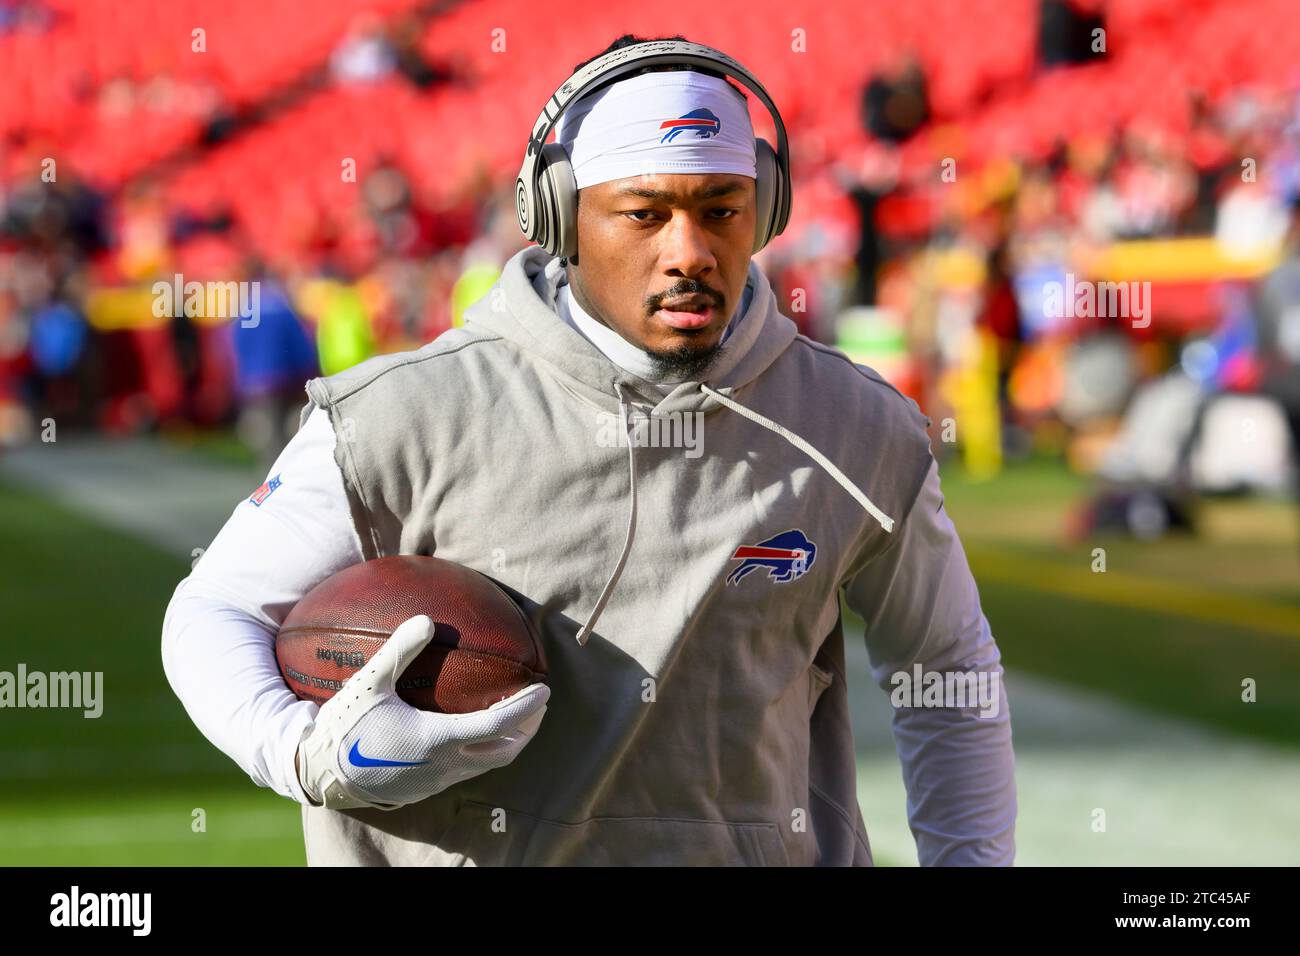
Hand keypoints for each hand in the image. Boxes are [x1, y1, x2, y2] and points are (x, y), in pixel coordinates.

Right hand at [294, 614, 549, 809]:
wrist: (319, 773)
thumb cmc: (344, 726)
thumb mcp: (369, 683)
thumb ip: (400, 650)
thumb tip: (427, 619)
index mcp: (438, 740)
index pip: (499, 725)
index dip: (527, 708)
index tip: (545, 690)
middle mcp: (444, 766)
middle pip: (505, 751)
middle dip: (528, 728)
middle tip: (540, 704)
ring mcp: (436, 781)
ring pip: (487, 766)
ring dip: (508, 742)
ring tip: (517, 718)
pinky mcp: (425, 789)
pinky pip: (466, 772)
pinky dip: (483, 752)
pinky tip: (476, 734)